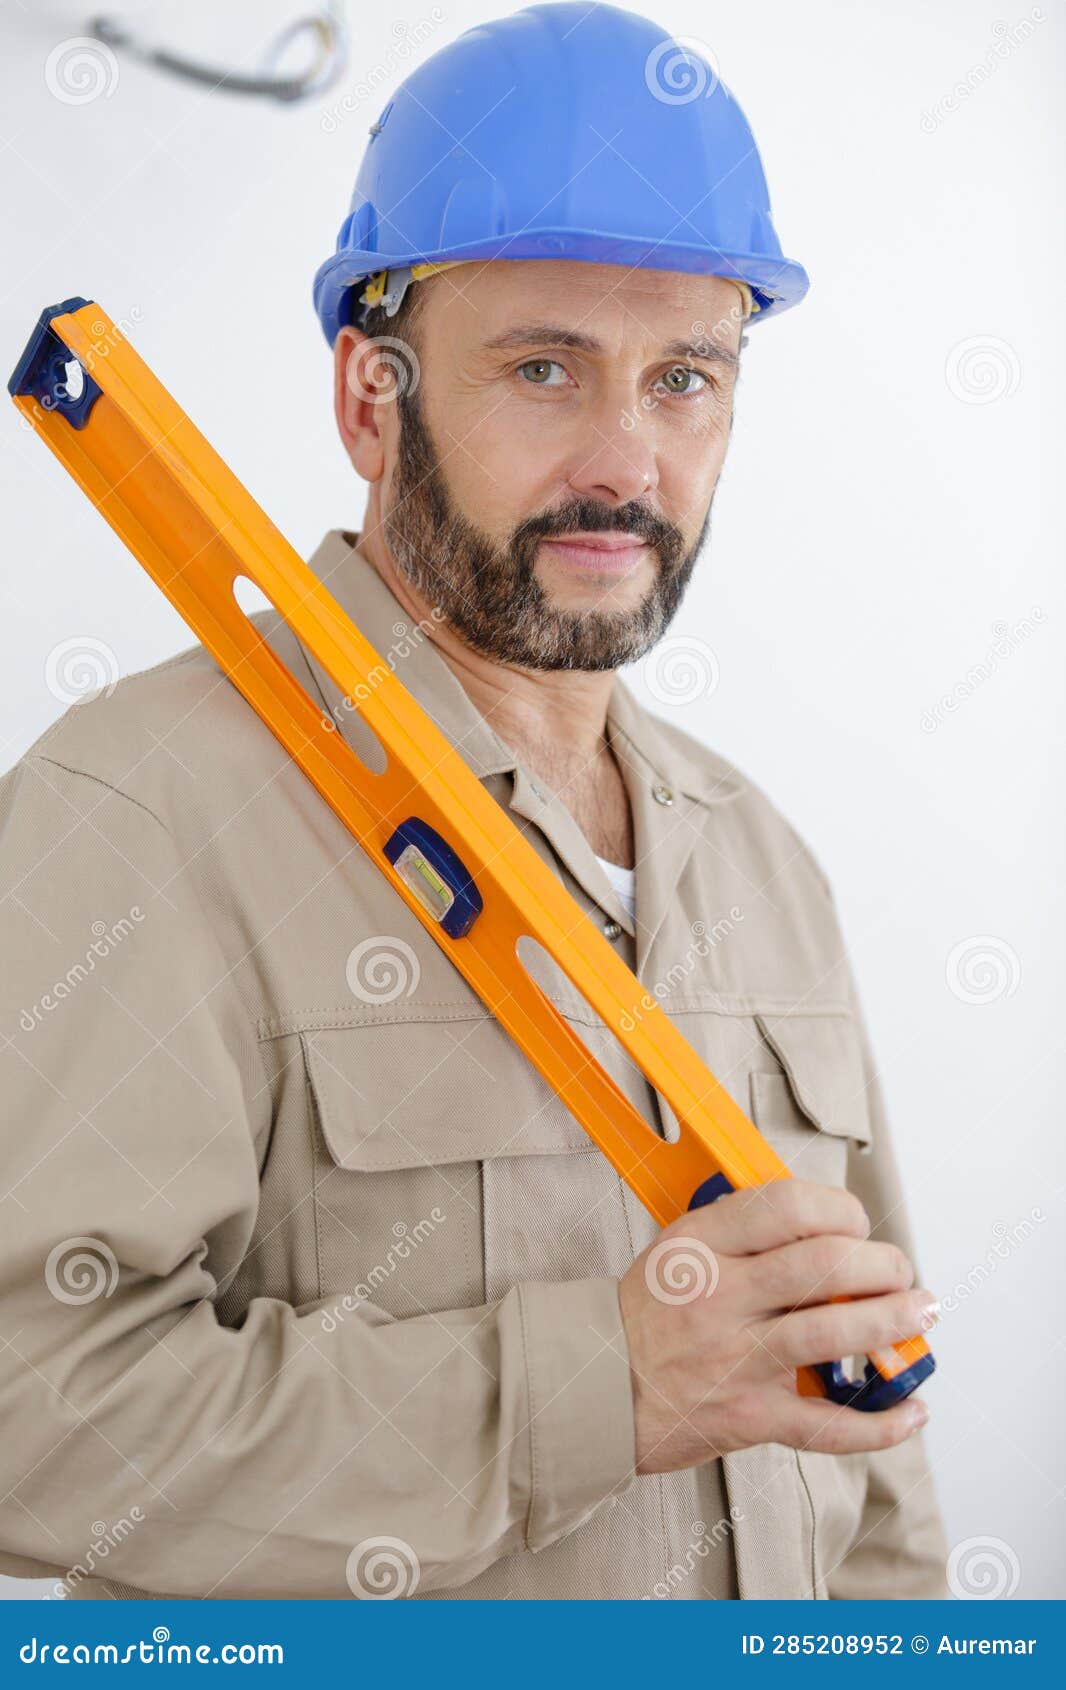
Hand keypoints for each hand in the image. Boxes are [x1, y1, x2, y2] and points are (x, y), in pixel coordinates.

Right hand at [618, 1179, 936, 1473]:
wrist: (595, 1389)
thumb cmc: (647, 1315)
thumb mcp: (679, 1249)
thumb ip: (743, 1232)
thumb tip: (824, 1224)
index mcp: (701, 1244)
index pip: (787, 1205)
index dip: (839, 1209)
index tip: (856, 1224)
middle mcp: (719, 1296)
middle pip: (823, 1264)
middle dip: (881, 1264)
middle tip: (898, 1271)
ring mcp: (736, 1358)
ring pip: (833, 1332)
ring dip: (892, 1322)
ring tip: (919, 1313)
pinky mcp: (749, 1416)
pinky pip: (826, 1425)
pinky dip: (879, 1422)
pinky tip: (911, 1410)